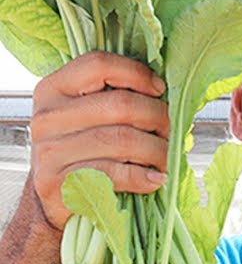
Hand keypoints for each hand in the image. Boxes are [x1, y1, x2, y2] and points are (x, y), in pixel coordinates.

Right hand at [30, 52, 169, 228]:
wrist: (53, 198)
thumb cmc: (81, 153)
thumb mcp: (87, 117)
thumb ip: (114, 98)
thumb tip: (163, 91)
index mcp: (54, 89)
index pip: (98, 65)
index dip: (137, 74)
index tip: (160, 90)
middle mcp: (48, 116)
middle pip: (121, 105)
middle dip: (158, 118)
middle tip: (170, 132)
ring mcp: (50, 150)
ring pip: (123, 140)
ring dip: (157, 150)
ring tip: (166, 158)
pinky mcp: (60, 183)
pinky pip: (115, 174)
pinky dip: (144, 177)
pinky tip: (156, 179)